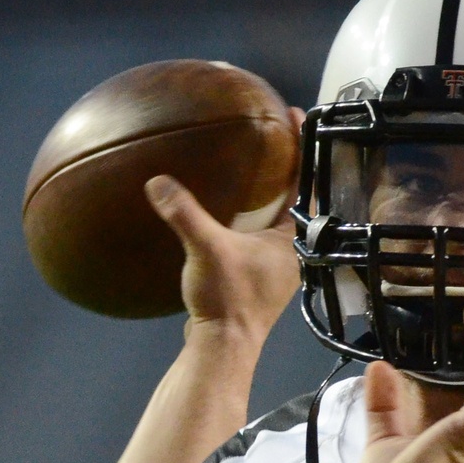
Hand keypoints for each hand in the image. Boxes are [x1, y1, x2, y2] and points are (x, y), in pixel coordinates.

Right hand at [144, 107, 304, 341]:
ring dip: (271, 192)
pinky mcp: (256, 280)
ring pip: (280, 220)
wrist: (223, 347)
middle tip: (273, 134)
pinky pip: (260, 237)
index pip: (305, 182)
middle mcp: (291, 253)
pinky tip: (234, 208)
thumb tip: (158, 183)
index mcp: (292, 240)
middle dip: (287, 166)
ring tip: (256, 163)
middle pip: (296, 199)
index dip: (301, 146)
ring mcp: (276, 268)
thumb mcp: (206, 248)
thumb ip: (184, 213)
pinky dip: (252, 216)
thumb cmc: (228, 300)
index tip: (292, 114)